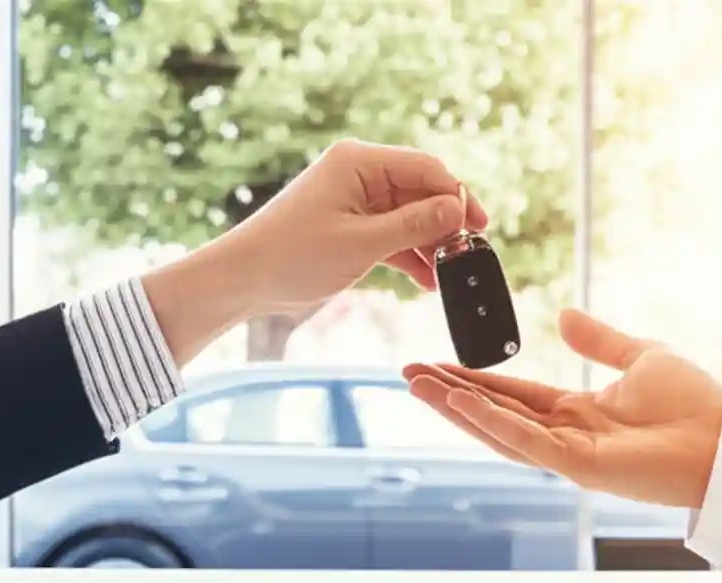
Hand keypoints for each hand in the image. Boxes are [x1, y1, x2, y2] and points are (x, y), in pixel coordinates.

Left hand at [229, 138, 488, 311]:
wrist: (243, 280)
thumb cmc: (293, 256)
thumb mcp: (362, 244)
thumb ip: (414, 225)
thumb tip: (458, 210)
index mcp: (359, 161)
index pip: (426, 168)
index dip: (456, 197)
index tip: (478, 229)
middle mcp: (359, 173)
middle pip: (421, 191)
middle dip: (446, 224)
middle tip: (470, 255)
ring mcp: (355, 199)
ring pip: (410, 216)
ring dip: (430, 244)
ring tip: (450, 275)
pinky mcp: (351, 225)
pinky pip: (393, 234)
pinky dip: (410, 255)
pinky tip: (428, 281)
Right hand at [403, 309, 721, 507]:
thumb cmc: (695, 405)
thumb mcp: (641, 357)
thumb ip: (599, 341)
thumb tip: (563, 315)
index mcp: (577, 413)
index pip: (512, 394)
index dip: (473, 380)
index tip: (436, 364)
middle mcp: (565, 436)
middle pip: (495, 413)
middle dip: (450, 395)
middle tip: (408, 375)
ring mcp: (569, 454)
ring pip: (500, 430)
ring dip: (457, 408)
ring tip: (419, 385)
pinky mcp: (581, 466)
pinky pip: (527, 442)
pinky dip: (492, 422)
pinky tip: (461, 401)